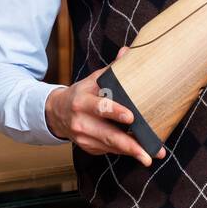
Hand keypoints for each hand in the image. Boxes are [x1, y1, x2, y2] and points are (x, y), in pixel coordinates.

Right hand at [45, 45, 166, 166]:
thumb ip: (112, 69)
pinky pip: (108, 150)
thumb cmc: (83, 93)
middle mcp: (81, 122)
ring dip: (131, 152)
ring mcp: (83, 137)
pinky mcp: (87, 147)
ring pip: (110, 146)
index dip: (115, 112)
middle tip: (148, 152)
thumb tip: (128, 51)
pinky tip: (138, 152)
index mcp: (82, 101)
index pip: (101, 107)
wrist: (57, 112)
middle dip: (129, 145)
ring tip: (149, 156)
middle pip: (108, 134)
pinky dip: (124, 151)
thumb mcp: (93, 79)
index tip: (131, 117)